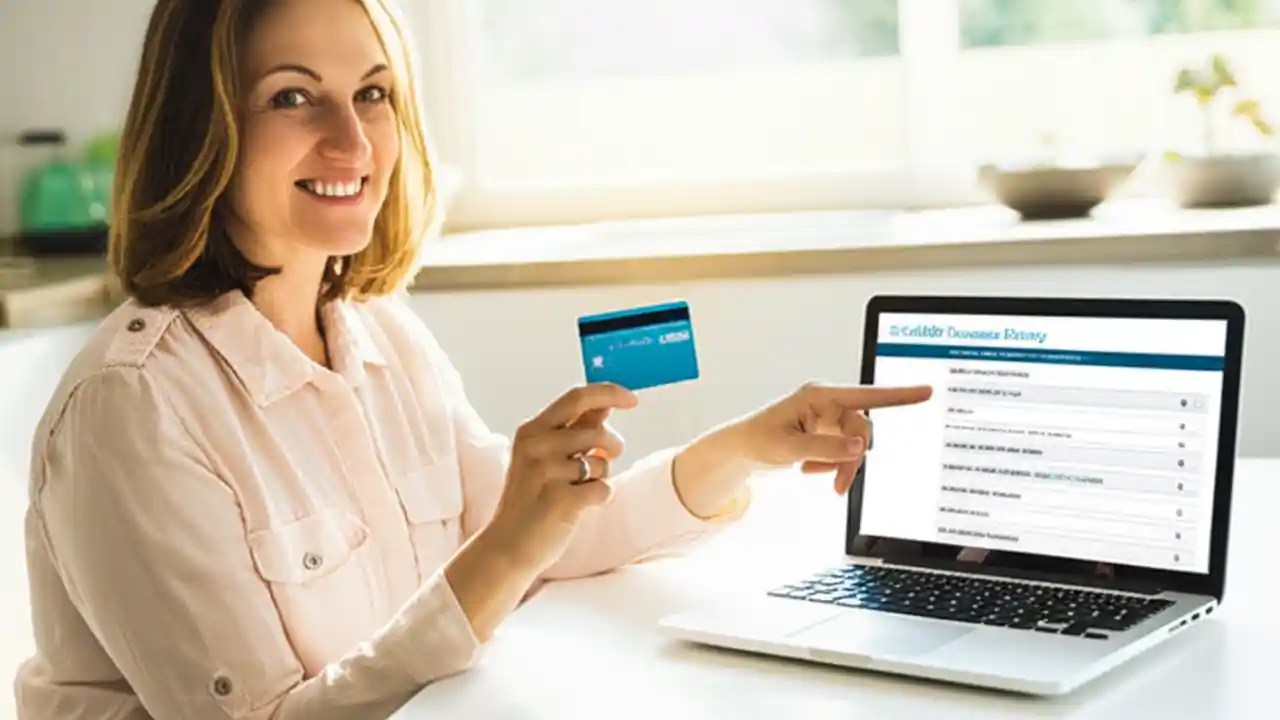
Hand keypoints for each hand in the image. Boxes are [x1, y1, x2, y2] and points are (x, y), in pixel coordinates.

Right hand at [486, 383, 636, 575]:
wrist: (508, 545)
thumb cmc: (532, 498)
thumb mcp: (544, 457)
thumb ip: (574, 429)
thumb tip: (606, 404)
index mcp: (532, 430)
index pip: (577, 397)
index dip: (609, 392)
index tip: (633, 399)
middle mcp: (535, 445)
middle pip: (596, 429)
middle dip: (613, 442)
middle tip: (612, 455)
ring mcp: (545, 472)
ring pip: (601, 462)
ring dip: (601, 476)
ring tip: (580, 488)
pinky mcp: (559, 499)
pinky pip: (603, 488)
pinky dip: (601, 497)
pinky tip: (580, 506)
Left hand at [673, 381, 931, 517]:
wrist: (742, 450)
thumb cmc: (759, 439)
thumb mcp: (791, 448)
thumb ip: (827, 448)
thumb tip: (861, 447)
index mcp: (820, 395)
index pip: (867, 395)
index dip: (899, 395)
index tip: (926, 392)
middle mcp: (828, 403)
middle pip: (863, 429)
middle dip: (853, 458)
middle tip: (839, 484)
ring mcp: (828, 418)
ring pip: (854, 445)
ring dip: (841, 465)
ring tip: (814, 475)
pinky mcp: (826, 433)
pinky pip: (843, 451)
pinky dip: (831, 464)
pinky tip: (808, 468)